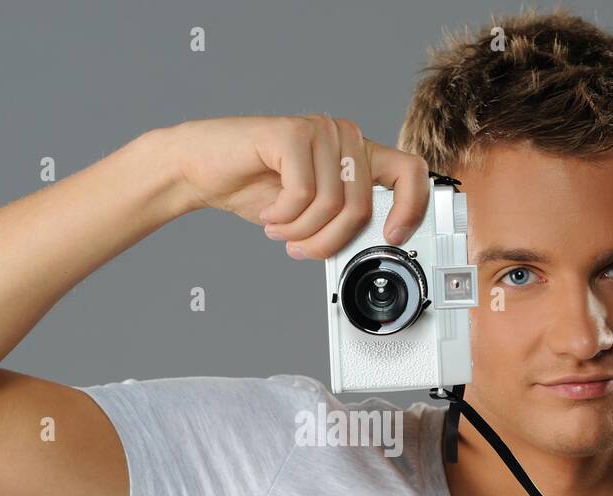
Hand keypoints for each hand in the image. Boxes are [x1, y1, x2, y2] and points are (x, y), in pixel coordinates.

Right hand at [167, 113, 431, 259]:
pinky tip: (269, 213)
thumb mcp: (311, 214)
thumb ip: (344, 220)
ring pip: (332, 205)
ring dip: (301, 232)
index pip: (410, 172)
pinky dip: (282, 216)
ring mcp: (320, 130)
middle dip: (328, 241)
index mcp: (358, 154)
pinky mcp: (292, 133)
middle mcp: (345, 136)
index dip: (411, 208)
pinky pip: (302, 194)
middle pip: (361, 206)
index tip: (394, 237)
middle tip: (300, 248)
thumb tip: (377, 245)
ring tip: (279, 230)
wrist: (201, 169)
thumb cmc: (256, 189)